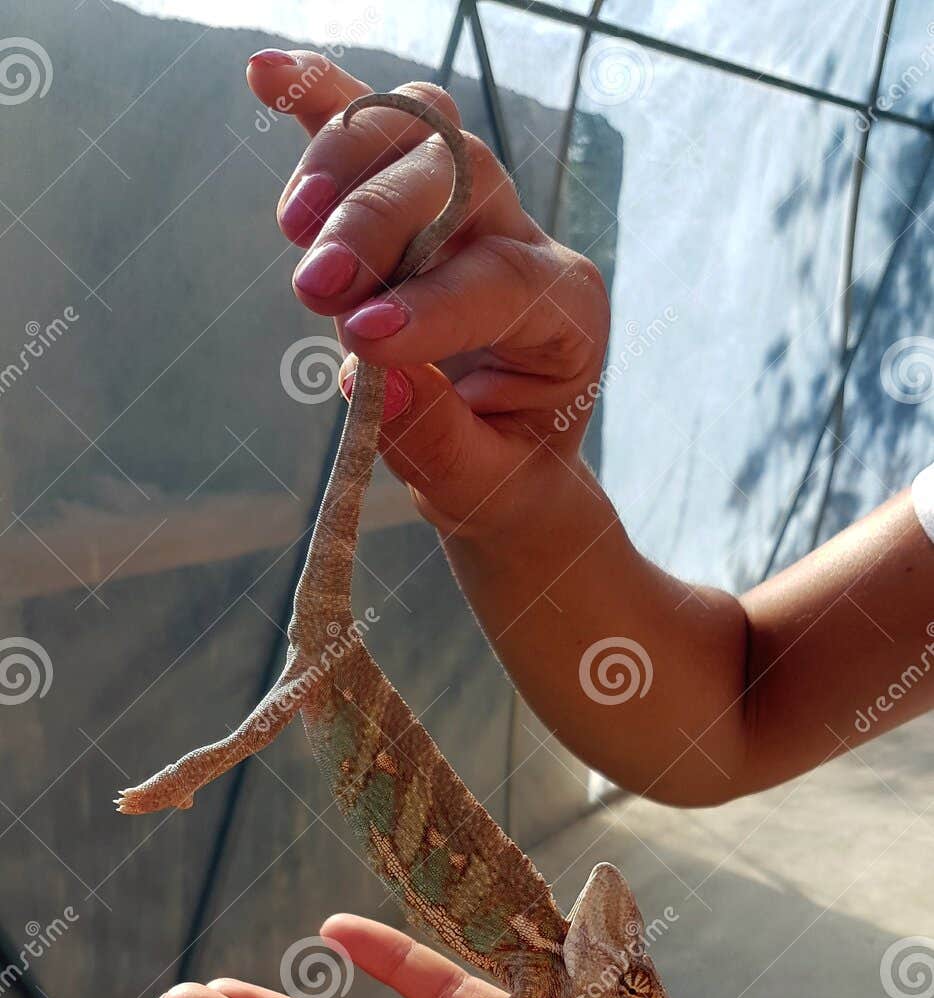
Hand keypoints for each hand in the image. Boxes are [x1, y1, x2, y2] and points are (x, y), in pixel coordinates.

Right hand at [245, 49, 608, 535]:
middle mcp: (525, 241)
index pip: (503, 284)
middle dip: (381, 224)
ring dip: (347, 161)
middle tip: (318, 289)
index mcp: (566, 313)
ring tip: (295, 226)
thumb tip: (376, 383)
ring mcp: (470, 209)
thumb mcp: (485, 488)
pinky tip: (265, 75)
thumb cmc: (504, 476)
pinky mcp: (413, 198)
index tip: (361, 339)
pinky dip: (320, 100)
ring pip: (420, 131)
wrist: (507, 463)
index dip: (430, 305)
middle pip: (461, 179)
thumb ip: (439, 442)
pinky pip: (374, 128)